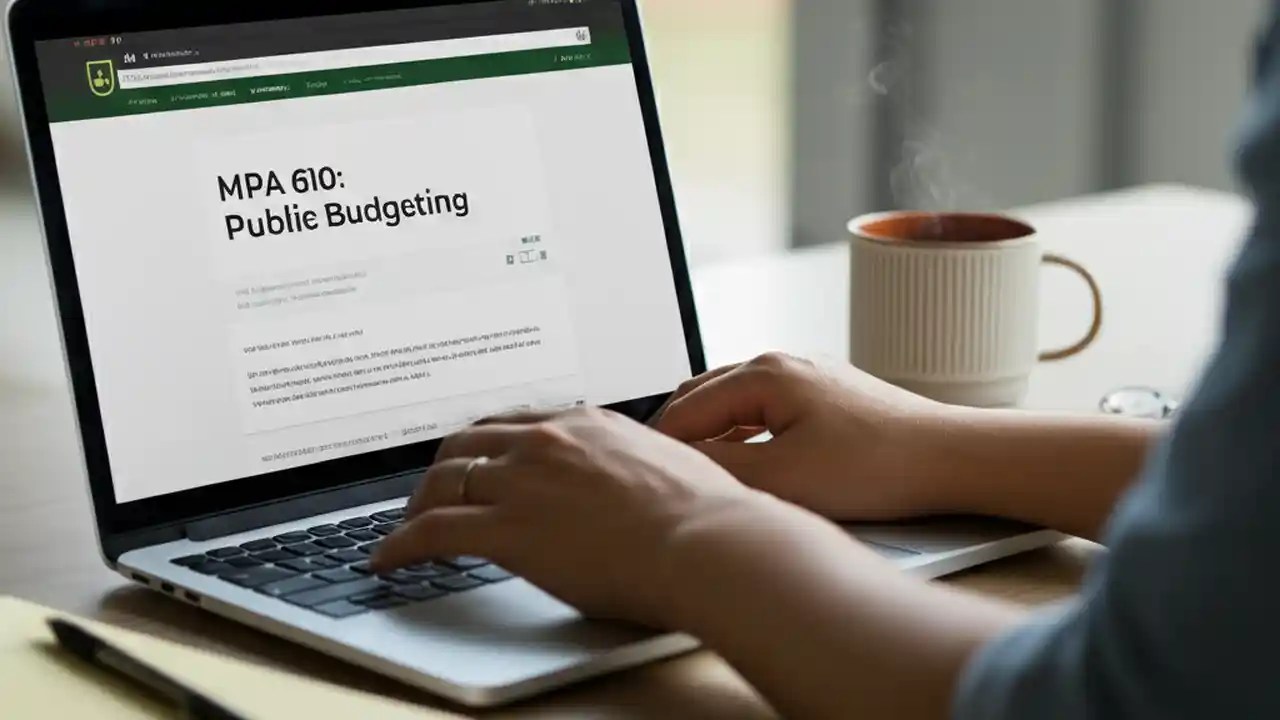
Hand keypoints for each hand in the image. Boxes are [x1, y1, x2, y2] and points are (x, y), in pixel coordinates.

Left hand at [372, 407, 782, 627]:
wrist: (707, 542)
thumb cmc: (704, 517)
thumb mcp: (664, 468)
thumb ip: (630, 465)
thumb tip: (630, 482)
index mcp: (585, 423)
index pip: (515, 423)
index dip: (487, 443)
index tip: (480, 457)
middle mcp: (547, 441)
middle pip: (467, 441)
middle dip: (443, 465)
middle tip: (433, 489)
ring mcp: (523, 480)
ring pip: (443, 480)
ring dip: (416, 503)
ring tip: (406, 525)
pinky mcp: (506, 527)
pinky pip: (432, 530)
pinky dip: (400, 544)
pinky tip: (388, 559)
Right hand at [654, 352, 954, 520]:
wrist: (949, 457)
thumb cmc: (877, 466)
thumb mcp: (783, 477)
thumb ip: (719, 467)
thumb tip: (676, 463)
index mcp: (762, 375)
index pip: (683, 409)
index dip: (657, 447)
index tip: (639, 478)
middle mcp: (780, 361)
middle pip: (701, 394)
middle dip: (675, 431)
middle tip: (657, 474)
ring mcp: (805, 373)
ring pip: (732, 399)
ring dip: (709, 430)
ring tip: (694, 470)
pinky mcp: (825, 392)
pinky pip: (763, 405)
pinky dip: (741, 429)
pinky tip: (745, 461)